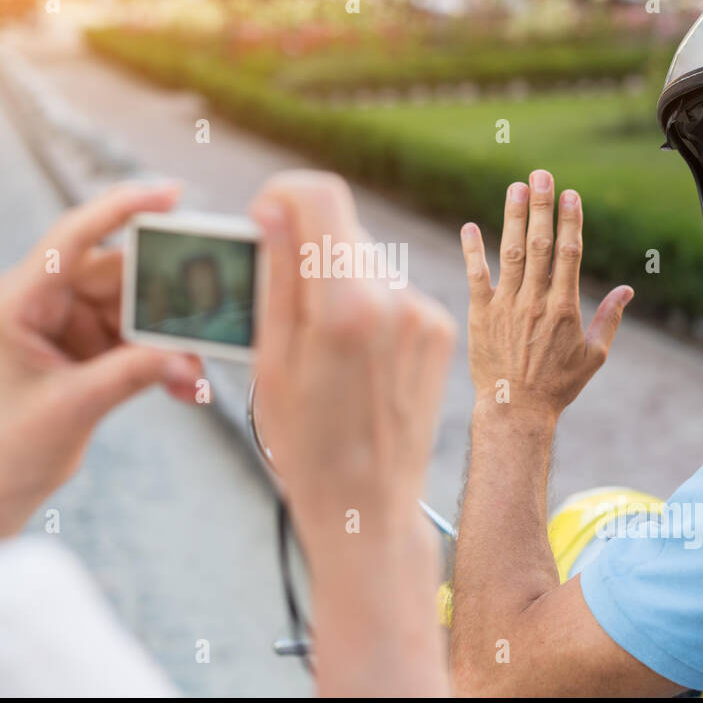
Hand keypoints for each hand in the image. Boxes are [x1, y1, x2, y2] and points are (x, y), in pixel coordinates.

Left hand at [0, 181, 203, 538]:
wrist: (7, 480)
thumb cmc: (18, 444)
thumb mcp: (75, 407)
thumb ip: (131, 375)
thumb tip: (186, 358)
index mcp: (18, 301)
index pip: (72, 238)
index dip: (119, 209)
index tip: (169, 193)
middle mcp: (44, 298)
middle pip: (118, 272)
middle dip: (166, 297)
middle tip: (209, 307)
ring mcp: (70, 317)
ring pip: (137, 304)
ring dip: (169, 337)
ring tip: (193, 370)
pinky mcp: (92, 338)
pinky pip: (140, 334)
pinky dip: (163, 357)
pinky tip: (183, 384)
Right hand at [249, 171, 455, 696]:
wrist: (370, 508)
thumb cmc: (307, 446)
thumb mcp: (271, 363)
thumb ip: (274, 278)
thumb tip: (272, 209)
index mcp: (346, 305)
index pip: (319, 195)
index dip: (281, 195)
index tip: (261, 221)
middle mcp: (396, 297)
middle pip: (340, 225)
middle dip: (302, 243)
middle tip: (274, 295)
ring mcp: (425, 312)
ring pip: (365, 257)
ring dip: (333, 276)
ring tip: (315, 338)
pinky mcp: (441, 327)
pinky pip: (392, 287)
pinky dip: (364, 301)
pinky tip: (351, 352)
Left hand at [460, 169, 632, 428]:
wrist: (515, 410)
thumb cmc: (558, 385)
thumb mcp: (594, 355)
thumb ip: (610, 319)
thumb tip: (629, 290)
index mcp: (564, 308)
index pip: (568, 254)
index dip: (569, 221)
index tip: (570, 194)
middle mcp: (535, 302)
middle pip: (539, 245)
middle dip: (541, 206)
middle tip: (541, 174)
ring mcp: (505, 307)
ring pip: (510, 254)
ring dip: (512, 218)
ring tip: (515, 187)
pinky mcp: (480, 315)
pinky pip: (476, 278)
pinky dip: (473, 252)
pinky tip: (471, 227)